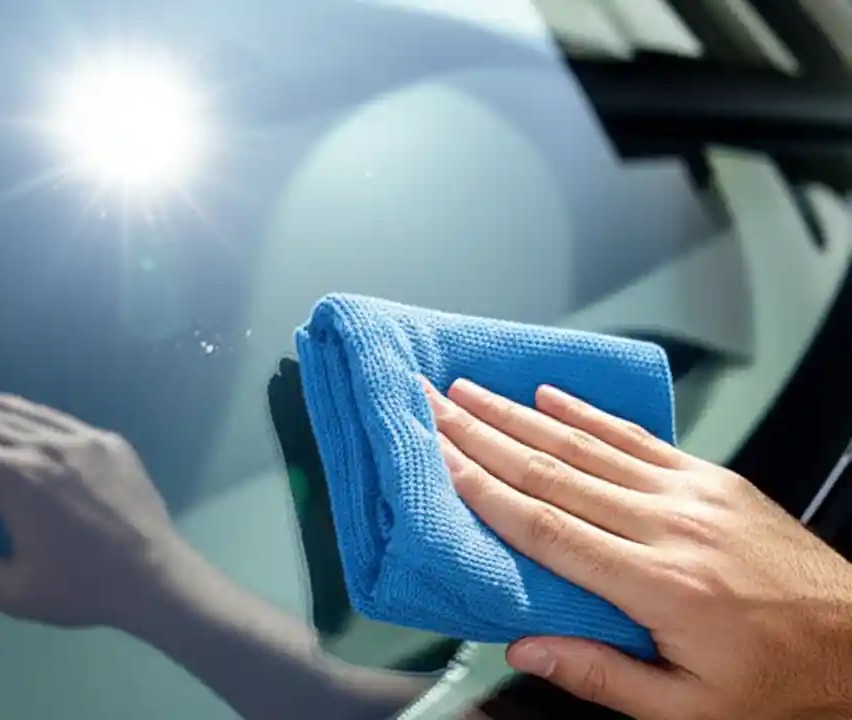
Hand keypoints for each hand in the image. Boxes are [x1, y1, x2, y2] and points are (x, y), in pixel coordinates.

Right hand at [0, 376, 181, 628]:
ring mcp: (80, 438)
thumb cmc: (81, 590)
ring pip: (15, 410)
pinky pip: (52, 417)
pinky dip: (19, 409)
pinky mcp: (107, 441)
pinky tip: (1, 405)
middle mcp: (45, 446)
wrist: (158, 578)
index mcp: (17, 478)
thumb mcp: (11, 591)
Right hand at [421, 377, 851, 719]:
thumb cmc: (779, 681)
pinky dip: (587, 413)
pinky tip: (550, 395)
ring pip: (587, 445)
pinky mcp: (713, 480)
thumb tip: (528, 650)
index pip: (548, 528)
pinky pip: (637, 437)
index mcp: (660, 586)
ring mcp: (694, 495)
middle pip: (554, 471)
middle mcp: (672, 527)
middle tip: (435, 405)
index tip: (441, 461)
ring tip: (470, 391)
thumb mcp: (690, 710)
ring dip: (519, 414)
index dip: (485, 491)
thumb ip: (603, 676)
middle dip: (484, 435)